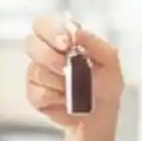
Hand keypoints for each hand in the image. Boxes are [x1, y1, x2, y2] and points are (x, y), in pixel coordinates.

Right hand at [25, 14, 123, 129]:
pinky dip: (55, 98)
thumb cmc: (105, 85)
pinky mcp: (34, 94)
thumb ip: (95, 43)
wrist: (102, 115)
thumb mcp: (110, 61)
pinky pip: (37, 93)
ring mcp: (37, 73)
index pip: (43, 24)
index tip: (66, 43)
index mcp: (62, 39)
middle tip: (67, 68)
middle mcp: (45, 53)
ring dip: (59, 81)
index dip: (50, 31)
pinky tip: (67, 101)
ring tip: (76, 89)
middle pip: (31, 44)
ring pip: (36, 70)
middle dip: (51, 57)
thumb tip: (76, 32)